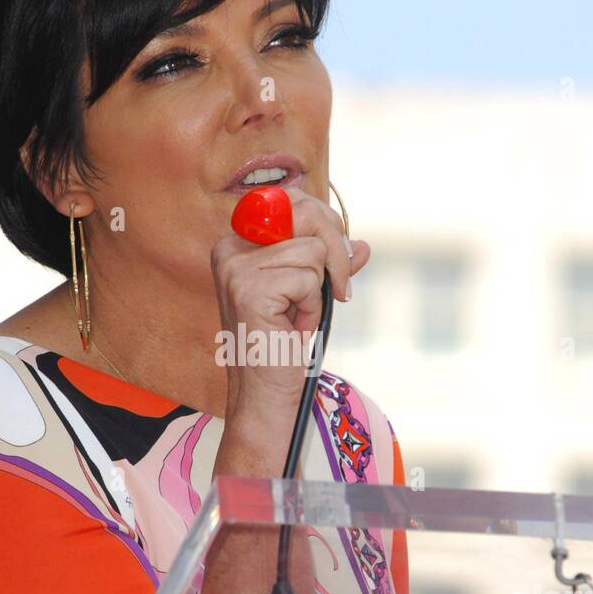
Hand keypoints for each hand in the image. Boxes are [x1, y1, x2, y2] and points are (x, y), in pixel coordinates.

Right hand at [210, 185, 370, 418]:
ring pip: (313, 251)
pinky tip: (294, 327)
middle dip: (336, 250)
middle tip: (340, 289)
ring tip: (298, 317)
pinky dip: (312, 306)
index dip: (326, 225)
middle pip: (306, 214)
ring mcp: (236, 268)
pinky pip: (308, 279)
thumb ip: (331, 265)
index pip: (292, 201)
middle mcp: (230, 249)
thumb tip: (362, 246)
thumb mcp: (309, 292)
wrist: (266, 392)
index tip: (339, 259)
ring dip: (318, 290)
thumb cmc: (282, 343)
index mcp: (238, 242)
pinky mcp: (249, 290)